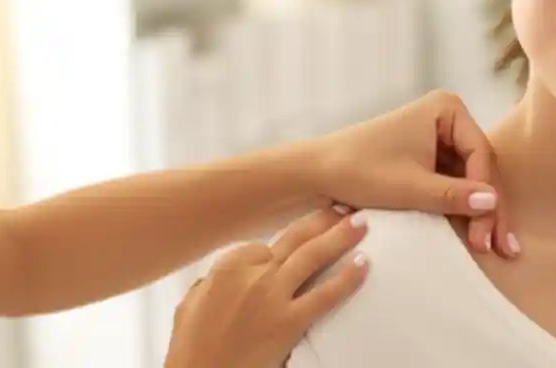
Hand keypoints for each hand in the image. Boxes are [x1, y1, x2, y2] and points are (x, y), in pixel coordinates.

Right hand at [165, 209, 368, 367]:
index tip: (307, 230)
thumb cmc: (191, 348)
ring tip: (362, 221)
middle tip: (343, 207)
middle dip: (322, 220)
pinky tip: (364, 264)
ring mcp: (271, 296)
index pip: (266, 244)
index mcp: (227, 266)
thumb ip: (210, 284)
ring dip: (340, 235)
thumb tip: (218, 278)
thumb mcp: (191, 305)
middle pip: (295, 238)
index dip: (289, 239)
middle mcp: (251, 274)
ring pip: (313, 255)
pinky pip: (326, 295)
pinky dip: (348, 277)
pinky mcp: (288, 323)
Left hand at [310, 90, 516, 258]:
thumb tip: (492, 201)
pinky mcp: (429, 158)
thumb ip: (452, 195)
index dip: (486, 196)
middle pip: (480, 169)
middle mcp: (447, 118)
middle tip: (503, 247)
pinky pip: (455, 184)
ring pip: (471, 180)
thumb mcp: (409, 187)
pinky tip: (477, 237)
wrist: (318, 171)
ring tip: (496, 248)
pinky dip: (463, 210)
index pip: (480, 156)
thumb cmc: (358, 170)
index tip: (485, 234)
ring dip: (482, 214)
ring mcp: (439, 138)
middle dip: (490, 209)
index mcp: (445, 109)